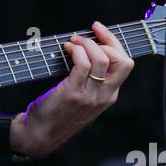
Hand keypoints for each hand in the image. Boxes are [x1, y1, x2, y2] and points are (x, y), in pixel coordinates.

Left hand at [13, 21, 134, 157]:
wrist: (41, 134)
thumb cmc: (58, 112)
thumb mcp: (84, 98)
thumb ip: (91, 80)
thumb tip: (87, 48)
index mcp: (109, 95)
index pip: (125, 64)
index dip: (114, 43)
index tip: (99, 31)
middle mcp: (104, 96)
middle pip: (122, 61)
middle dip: (107, 39)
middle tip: (89, 33)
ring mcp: (90, 96)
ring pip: (101, 59)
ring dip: (86, 43)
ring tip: (73, 41)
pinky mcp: (73, 93)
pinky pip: (82, 64)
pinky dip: (75, 50)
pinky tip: (67, 49)